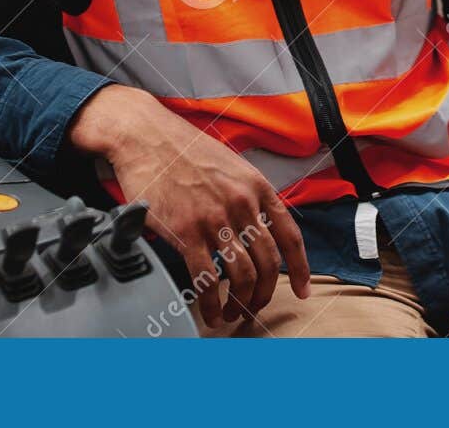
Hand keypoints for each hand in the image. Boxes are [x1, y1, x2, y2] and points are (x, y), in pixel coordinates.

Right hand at [67, 83, 310, 326]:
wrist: (145, 136)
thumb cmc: (184, 149)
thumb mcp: (231, 165)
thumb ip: (248, 196)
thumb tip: (257, 231)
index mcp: (257, 187)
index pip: (290, 236)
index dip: (300, 268)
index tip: (303, 290)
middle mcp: (241, 204)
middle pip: (269, 264)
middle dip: (265, 294)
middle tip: (256, 306)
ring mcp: (214, 220)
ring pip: (242, 277)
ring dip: (240, 304)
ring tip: (231, 313)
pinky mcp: (184, 233)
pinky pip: (206, 280)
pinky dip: (211, 304)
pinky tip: (209, 311)